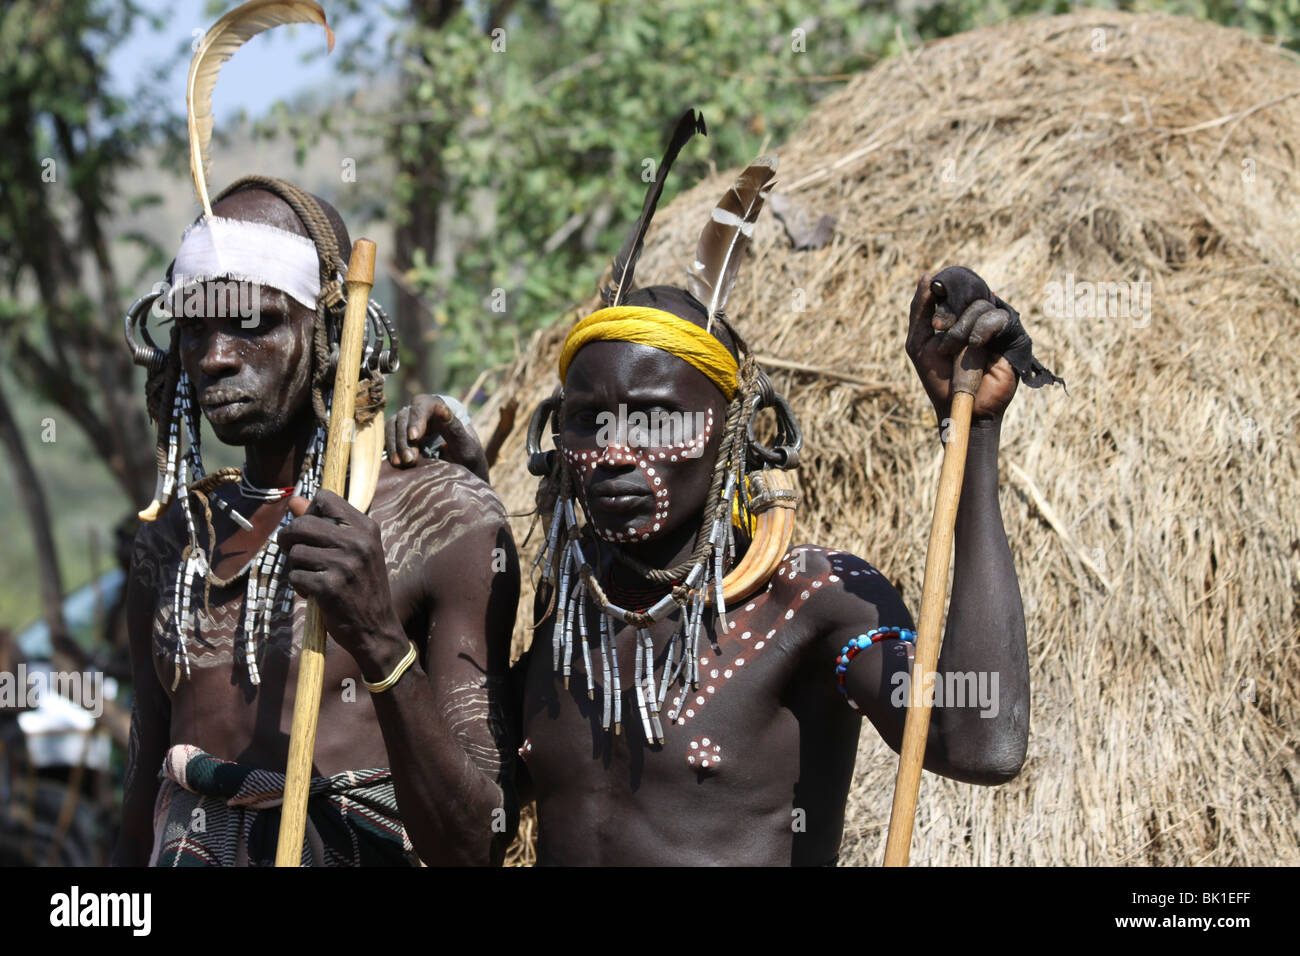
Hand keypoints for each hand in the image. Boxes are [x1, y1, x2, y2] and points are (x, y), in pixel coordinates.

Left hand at [282, 490, 405, 675]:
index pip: (325, 498)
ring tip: (311, 576)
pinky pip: (294, 576)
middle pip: (302, 523)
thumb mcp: (353, 550)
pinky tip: (313, 593)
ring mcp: (345, 564)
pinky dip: (298, 586)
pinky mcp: (330, 586)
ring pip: (295, 551)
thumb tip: (294, 501)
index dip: (310, 511)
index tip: (312, 530)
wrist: (376, 628)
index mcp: (366, 528)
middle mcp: (358, 542)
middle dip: (289, 539)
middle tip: (295, 553)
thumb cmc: (362, 586)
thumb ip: (325, 524)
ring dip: (296, 566)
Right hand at [385, 393, 489, 482]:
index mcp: (439, 408)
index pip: (423, 404)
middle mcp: (421, 413)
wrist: (462, 473)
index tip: (415, 438)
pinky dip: (390, 449)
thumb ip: (455, 428)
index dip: (416, 418)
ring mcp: (408, 424)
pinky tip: (396, 463)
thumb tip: (442, 408)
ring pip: (394, 426)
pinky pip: (389, 438)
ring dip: (395, 444)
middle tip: (410, 460)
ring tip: (401, 463)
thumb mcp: (466, 445)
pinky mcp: (400, 436)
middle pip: (405, 416)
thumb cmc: (468, 456)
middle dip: (405, 438)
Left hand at [905, 272, 1018, 421]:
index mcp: (957, 314)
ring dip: (961, 330)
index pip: (954, 284)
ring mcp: (995, 325)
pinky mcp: (1012, 335)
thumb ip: (920, 310)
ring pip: (979, 304)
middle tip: (940, 332)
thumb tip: (926, 275)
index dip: (943, 287)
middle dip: (948, 313)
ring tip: (955, 351)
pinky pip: (996, 317)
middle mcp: (977, 316)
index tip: (932, 300)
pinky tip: (975, 346)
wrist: (960, 406)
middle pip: (965, 291)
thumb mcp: (919, 342)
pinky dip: (980, 331)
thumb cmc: (938, 378)